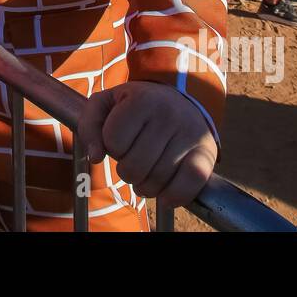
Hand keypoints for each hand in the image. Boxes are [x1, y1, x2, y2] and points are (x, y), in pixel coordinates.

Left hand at [76, 80, 217, 208]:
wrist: (179, 101)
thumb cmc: (136, 107)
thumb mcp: (106, 104)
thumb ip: (89, 126)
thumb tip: (95, 157)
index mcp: (142, 99)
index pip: (112, 141)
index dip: (112, 146)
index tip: (123, 136)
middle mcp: (169, 114)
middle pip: (132, 167)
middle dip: (126, 169)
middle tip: (134, 158)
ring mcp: (190, 135)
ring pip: (155, 182)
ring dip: (144, 186)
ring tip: (147, 172)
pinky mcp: (206, 154)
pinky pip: (186, 187)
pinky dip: (171, 197)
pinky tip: (164, 193)